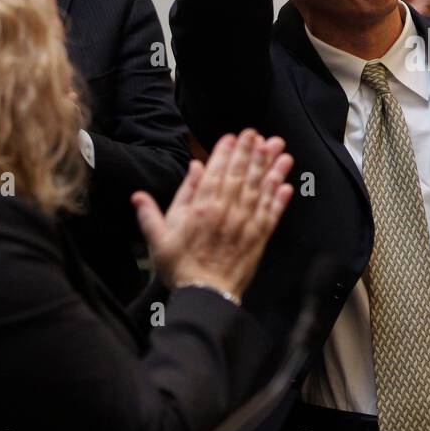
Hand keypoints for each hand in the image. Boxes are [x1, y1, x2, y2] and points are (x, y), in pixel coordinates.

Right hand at [132, 130, 293, 299]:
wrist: (204, 295)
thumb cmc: (180, 268)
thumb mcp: (157, 239)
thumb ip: (151, 213)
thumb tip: (142, 193)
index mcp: (201, 208)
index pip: (215, 172)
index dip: (226, 152)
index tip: (234, 136)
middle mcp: (225, 211)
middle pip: (241, 175)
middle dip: (250, 152)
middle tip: (258, 134)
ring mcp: (245, 223)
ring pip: (260, 189)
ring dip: (270, 167)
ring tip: (278, 149)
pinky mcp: (259, 237)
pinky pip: (272, 213)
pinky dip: (280, 198)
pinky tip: (286, 183)